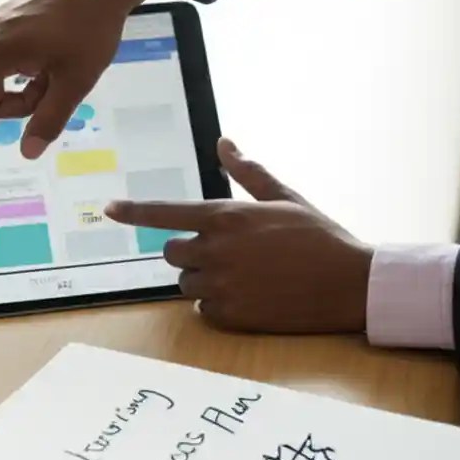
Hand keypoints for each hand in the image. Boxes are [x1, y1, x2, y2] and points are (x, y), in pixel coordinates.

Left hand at [105, 138, 372, 332]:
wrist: (350, 284)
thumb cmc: (319, 236)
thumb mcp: (284, 198)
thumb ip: (248, 173)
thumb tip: (224, 144)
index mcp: (226, 217)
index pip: (166, 213)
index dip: (134, 211)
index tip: (109, 209)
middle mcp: (216, 250)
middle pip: (172, 252)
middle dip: (190, 251)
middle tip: (224, 252)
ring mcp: (221, 284)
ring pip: (185, 282)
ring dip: (202, 278)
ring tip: (243, 275)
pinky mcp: (230, 314)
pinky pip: (203, 309)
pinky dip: (218, 304)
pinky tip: (249, 297)